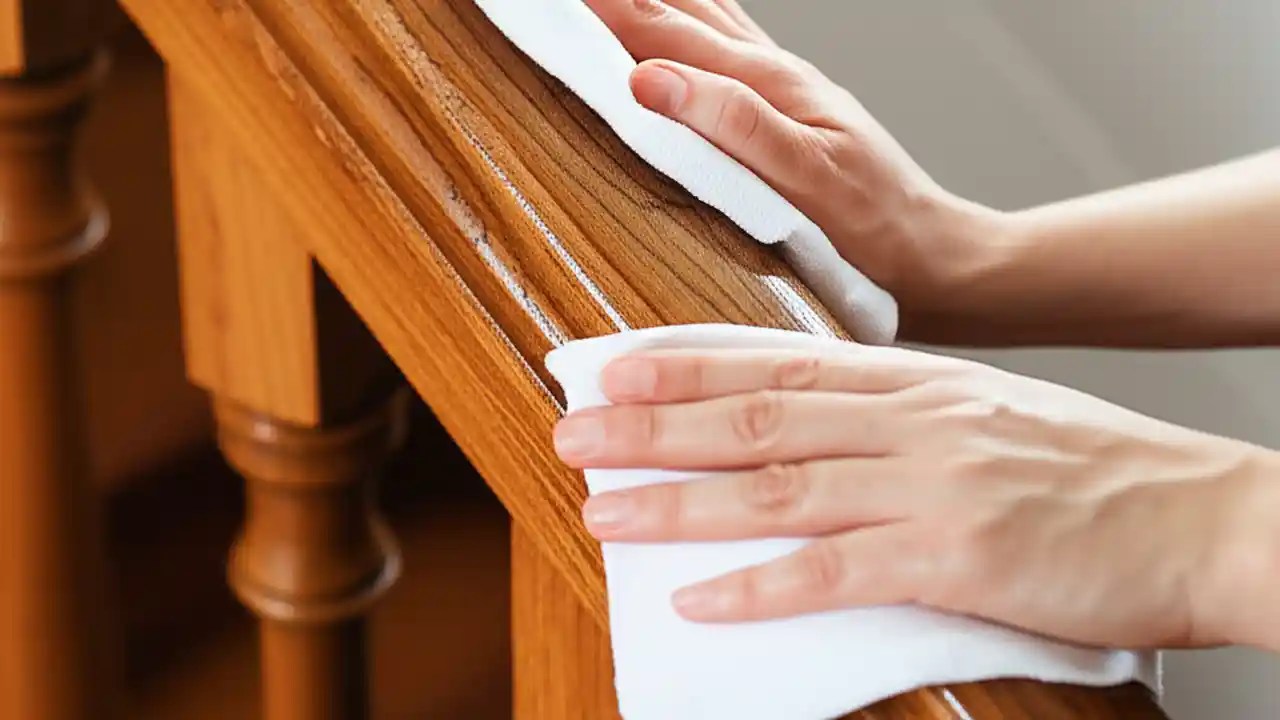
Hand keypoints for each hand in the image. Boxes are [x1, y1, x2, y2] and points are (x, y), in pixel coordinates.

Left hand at [553, 346, 1279, 649]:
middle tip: (576, 429)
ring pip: (778, 488)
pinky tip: (701, 601)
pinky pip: (838, 573)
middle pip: (757, 416)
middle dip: (655, 426)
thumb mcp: (983, 410)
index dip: (687, 364)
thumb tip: (808, 428)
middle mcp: (909, 422)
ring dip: (680, 502)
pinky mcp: (956, 558)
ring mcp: (930, 486)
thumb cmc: (1091, 468)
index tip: (617, 366)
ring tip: (603, 507)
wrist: (1198, 513)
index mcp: (914, 382)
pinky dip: (762, 586)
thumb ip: (895, 413)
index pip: (777, 362)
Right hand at [584, 0, 1005, 306]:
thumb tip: (647, 80)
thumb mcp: (808, 181)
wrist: (935, 260)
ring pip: (700, 16)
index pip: (660, 27)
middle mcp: (771, 73)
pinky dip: (688, 16)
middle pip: (675, 8)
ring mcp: (779, 88)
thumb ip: (733, 125)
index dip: (599, 7)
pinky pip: (724, 44)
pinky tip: (680, 14)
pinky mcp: (783, 112)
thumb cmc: (876, 232)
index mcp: (765, 84)